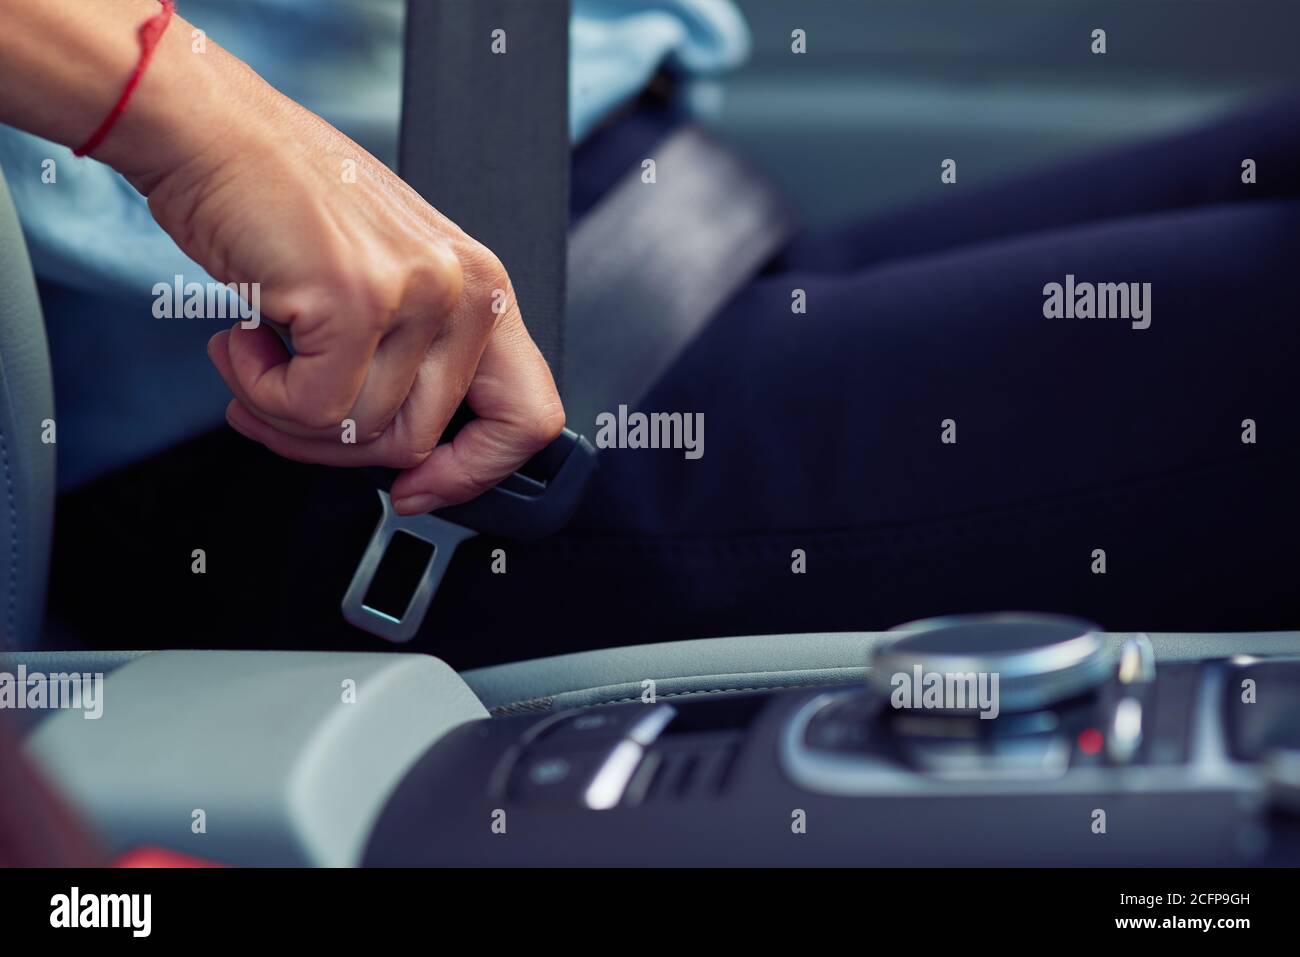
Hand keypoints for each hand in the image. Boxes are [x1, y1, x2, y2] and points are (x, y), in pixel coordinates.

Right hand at [117, 20, 565, 513]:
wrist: (210, 132)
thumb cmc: (282, 204)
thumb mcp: (382, 283)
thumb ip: (412, 360)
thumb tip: (413, 460)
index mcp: (482, 289)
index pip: (527, 416)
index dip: (474, 474)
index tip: (420, 492)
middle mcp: (466, 288)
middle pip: (422, 440)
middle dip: (337, 448)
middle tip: (280, 412)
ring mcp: (419, 292)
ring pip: (364, 432)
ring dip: (286, 415)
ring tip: (254, 356)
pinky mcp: (358, 299)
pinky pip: (318, 410)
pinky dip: (262, 392)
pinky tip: (244, 340)